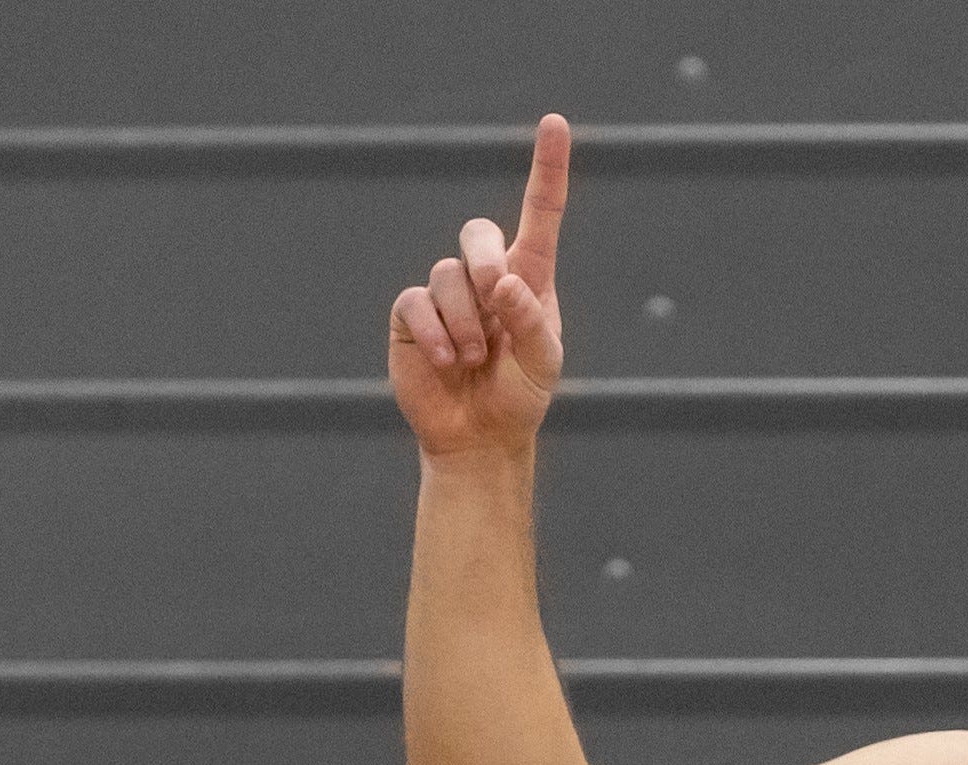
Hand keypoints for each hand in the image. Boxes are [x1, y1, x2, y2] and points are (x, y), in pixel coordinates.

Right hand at [387, 112, 569, 461]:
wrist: (478, 438)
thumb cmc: (518, 396)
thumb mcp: (542, 363)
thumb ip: (530, 320)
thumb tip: (502, 282)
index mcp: (529, 277)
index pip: (540, 213)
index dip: (548, 168)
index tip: (555, 123)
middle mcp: (485, 275)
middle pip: (478, 232)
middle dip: (485, 261)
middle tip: (497, 298)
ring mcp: (446, 292)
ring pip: (447, 274)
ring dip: (466, 321)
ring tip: (474, 359)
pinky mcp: (412, 314)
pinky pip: (416, 302)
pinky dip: (435, 334)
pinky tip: (447, 362)